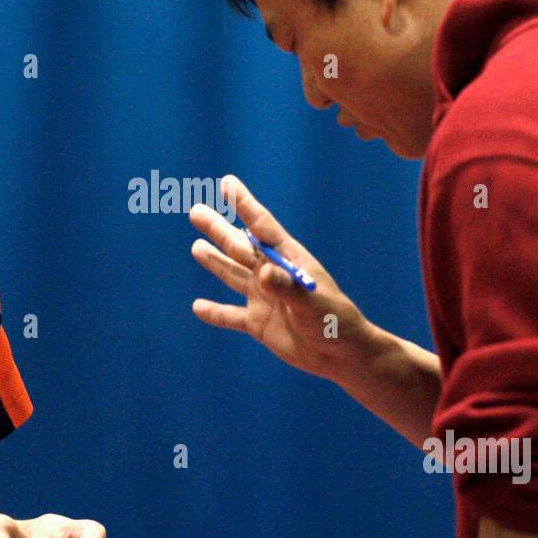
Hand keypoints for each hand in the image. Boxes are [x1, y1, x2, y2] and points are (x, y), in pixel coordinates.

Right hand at [189, 175, 373, 383]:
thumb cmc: (335, 321)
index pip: (262, 226)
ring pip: (232, 275)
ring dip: (215, 261)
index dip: (244, 204)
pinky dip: (215, 312)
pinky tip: (198, 307)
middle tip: (196, 211)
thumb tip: (263, 272)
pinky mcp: (259, 323)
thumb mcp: (312, 302)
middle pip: (239, 247)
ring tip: (197, 247)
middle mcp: (272, 274)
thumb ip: (287, 287)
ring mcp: (264, 298)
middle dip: (218, 229)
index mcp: (288, 259)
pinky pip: (231, 316)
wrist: (341, 354)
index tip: (227, 182)